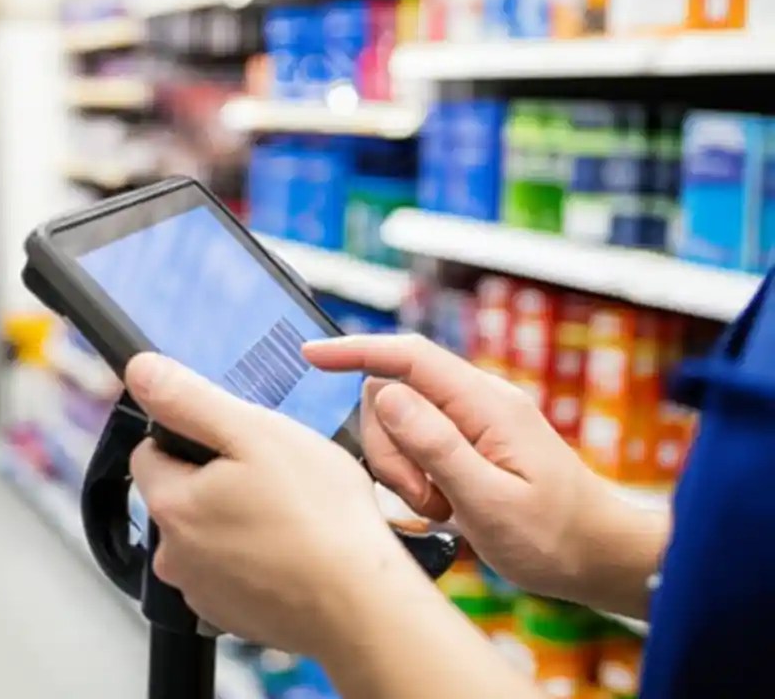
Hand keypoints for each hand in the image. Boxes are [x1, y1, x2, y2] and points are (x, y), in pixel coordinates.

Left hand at [125, 353, 414, 655]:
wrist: (362, 603)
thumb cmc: (320, 517)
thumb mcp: (255, 433)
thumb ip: (189, 400)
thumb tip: (140, 372)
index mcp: (171, 505)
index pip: (149, 452)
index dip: (192, 436)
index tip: (237, 442)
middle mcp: (173, 555)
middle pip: (179, 494)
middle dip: (216, 480)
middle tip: (274, 477)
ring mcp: (201, 592)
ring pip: (206, 535)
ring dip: (236, 521)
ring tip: (290, 516)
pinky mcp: (232, 616)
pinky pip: (231, 572)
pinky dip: (254, 560)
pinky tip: (293, 552)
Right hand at [304, 334, 665, 612]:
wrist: (599, 556)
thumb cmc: (553, 537)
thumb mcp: (489, 499)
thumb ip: (436, 445)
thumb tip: (385, 393)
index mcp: (485, 404)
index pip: (409, 357)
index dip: (356, 351)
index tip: (310, 356)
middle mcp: (479, 402)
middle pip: (393, 395)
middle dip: (389, 448)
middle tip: (423, 499)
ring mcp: (475, 421)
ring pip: (400, 423)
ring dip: (403, 469)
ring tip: (441, 508)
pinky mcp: (470, 442)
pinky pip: (418, 444)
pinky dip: (416, 477)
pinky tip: (445, 507)